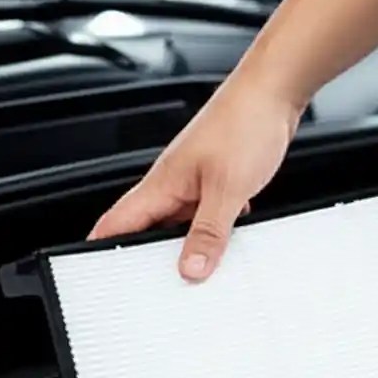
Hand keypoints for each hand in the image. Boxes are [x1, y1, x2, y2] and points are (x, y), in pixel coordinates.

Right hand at [87, 75, 304, 281]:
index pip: (118, 223)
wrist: (274, 93)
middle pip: (151, 228)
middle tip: (167, 284)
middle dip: (155, 256)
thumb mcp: (227, 189)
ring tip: (206, 266)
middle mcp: (175, 182)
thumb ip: (209, 232)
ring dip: (192, 244)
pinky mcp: (221, 176)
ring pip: (185, 222)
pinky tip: (235, 237)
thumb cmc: (245, 124)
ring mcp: (198, 179)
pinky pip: (211, 212)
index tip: (103, 279)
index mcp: (162, 184)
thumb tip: (191, 268)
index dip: (104, 249)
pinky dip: (219, 229)